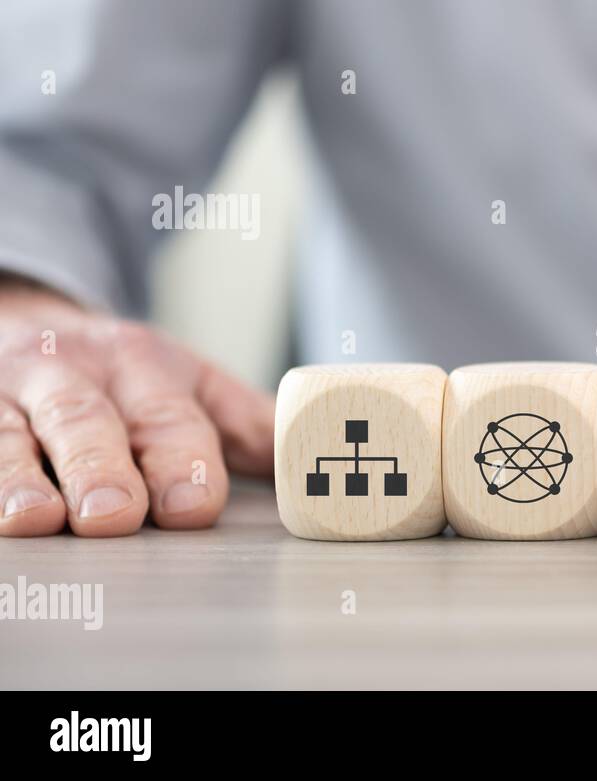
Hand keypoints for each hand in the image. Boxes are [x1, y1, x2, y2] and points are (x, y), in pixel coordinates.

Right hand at [0, 282, 273, 536]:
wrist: (23, 324)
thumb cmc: (122, 378)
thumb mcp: (187, 384)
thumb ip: (248, 424)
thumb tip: (313, 453)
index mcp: (141, 365)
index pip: (167, 418)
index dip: (181, 464)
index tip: (191, 508)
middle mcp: (68, 373)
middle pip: (86, 423)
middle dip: (101, 469)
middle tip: (114, 516)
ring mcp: (3, 393)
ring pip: (6, 435)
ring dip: (18, 478)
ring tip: (35, 519)